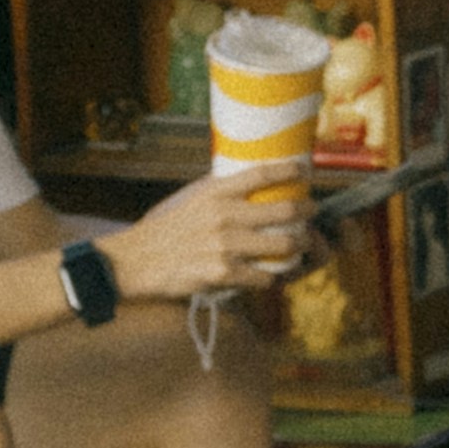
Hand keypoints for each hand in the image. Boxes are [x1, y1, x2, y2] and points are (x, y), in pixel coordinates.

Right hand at [103, 168, 314, 306]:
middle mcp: (223, 215)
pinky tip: (270, 274)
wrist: (137, 260)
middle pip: (284, 209)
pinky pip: (264, 275)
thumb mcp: (191, 198)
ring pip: (283, 244)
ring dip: (298, 246)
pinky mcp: (223, 272)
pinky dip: (271, 277)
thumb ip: (221, 192)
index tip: (305, 170)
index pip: (261, 174)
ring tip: (300, 244)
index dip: (289, 170)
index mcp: (215, 192)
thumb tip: (251, 184)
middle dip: (306, 211)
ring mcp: (225, 245)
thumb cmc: (165, 229)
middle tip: (311, 211)